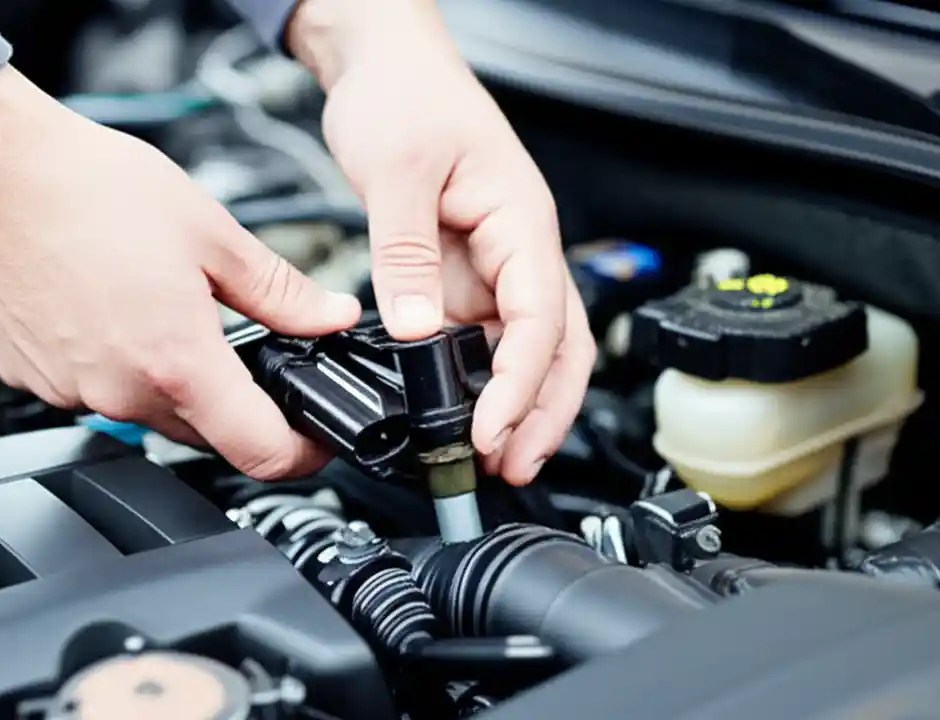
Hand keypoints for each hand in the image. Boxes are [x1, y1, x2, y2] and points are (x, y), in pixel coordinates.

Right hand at [0, 66, 361, 478]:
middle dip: (233, 397)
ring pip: (147, 410)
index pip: (262, 454)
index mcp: (176, 363)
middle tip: (233, 337)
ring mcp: (70, 392)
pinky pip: (94, 390)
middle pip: (205, 431)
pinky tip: (110, 307)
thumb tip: (329, 317)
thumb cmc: (90, 190)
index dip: (304, 452)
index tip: (314, 435)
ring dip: (169, 375)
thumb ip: (281, 292)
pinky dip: (115, 362)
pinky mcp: (33, 381)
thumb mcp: (212, 234)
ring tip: (157, 303)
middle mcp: (120, 393)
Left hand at [289, 0, 595, 484]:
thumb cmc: (407, 95)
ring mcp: (491, 265)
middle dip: (540, 413)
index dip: (521, 383)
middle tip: (509, 467)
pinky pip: (479, 337)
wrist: (385, 66)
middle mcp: (516, 249)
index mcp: (520, 221)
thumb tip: (417, 328)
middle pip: (554, 347)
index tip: (493, 430)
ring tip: (489, 457)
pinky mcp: (460, 273)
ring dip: (514, 404)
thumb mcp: (399, 171)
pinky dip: (474, 380)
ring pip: (522, 350)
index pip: (540, 319)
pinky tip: (456, 411)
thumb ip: (406, 253)